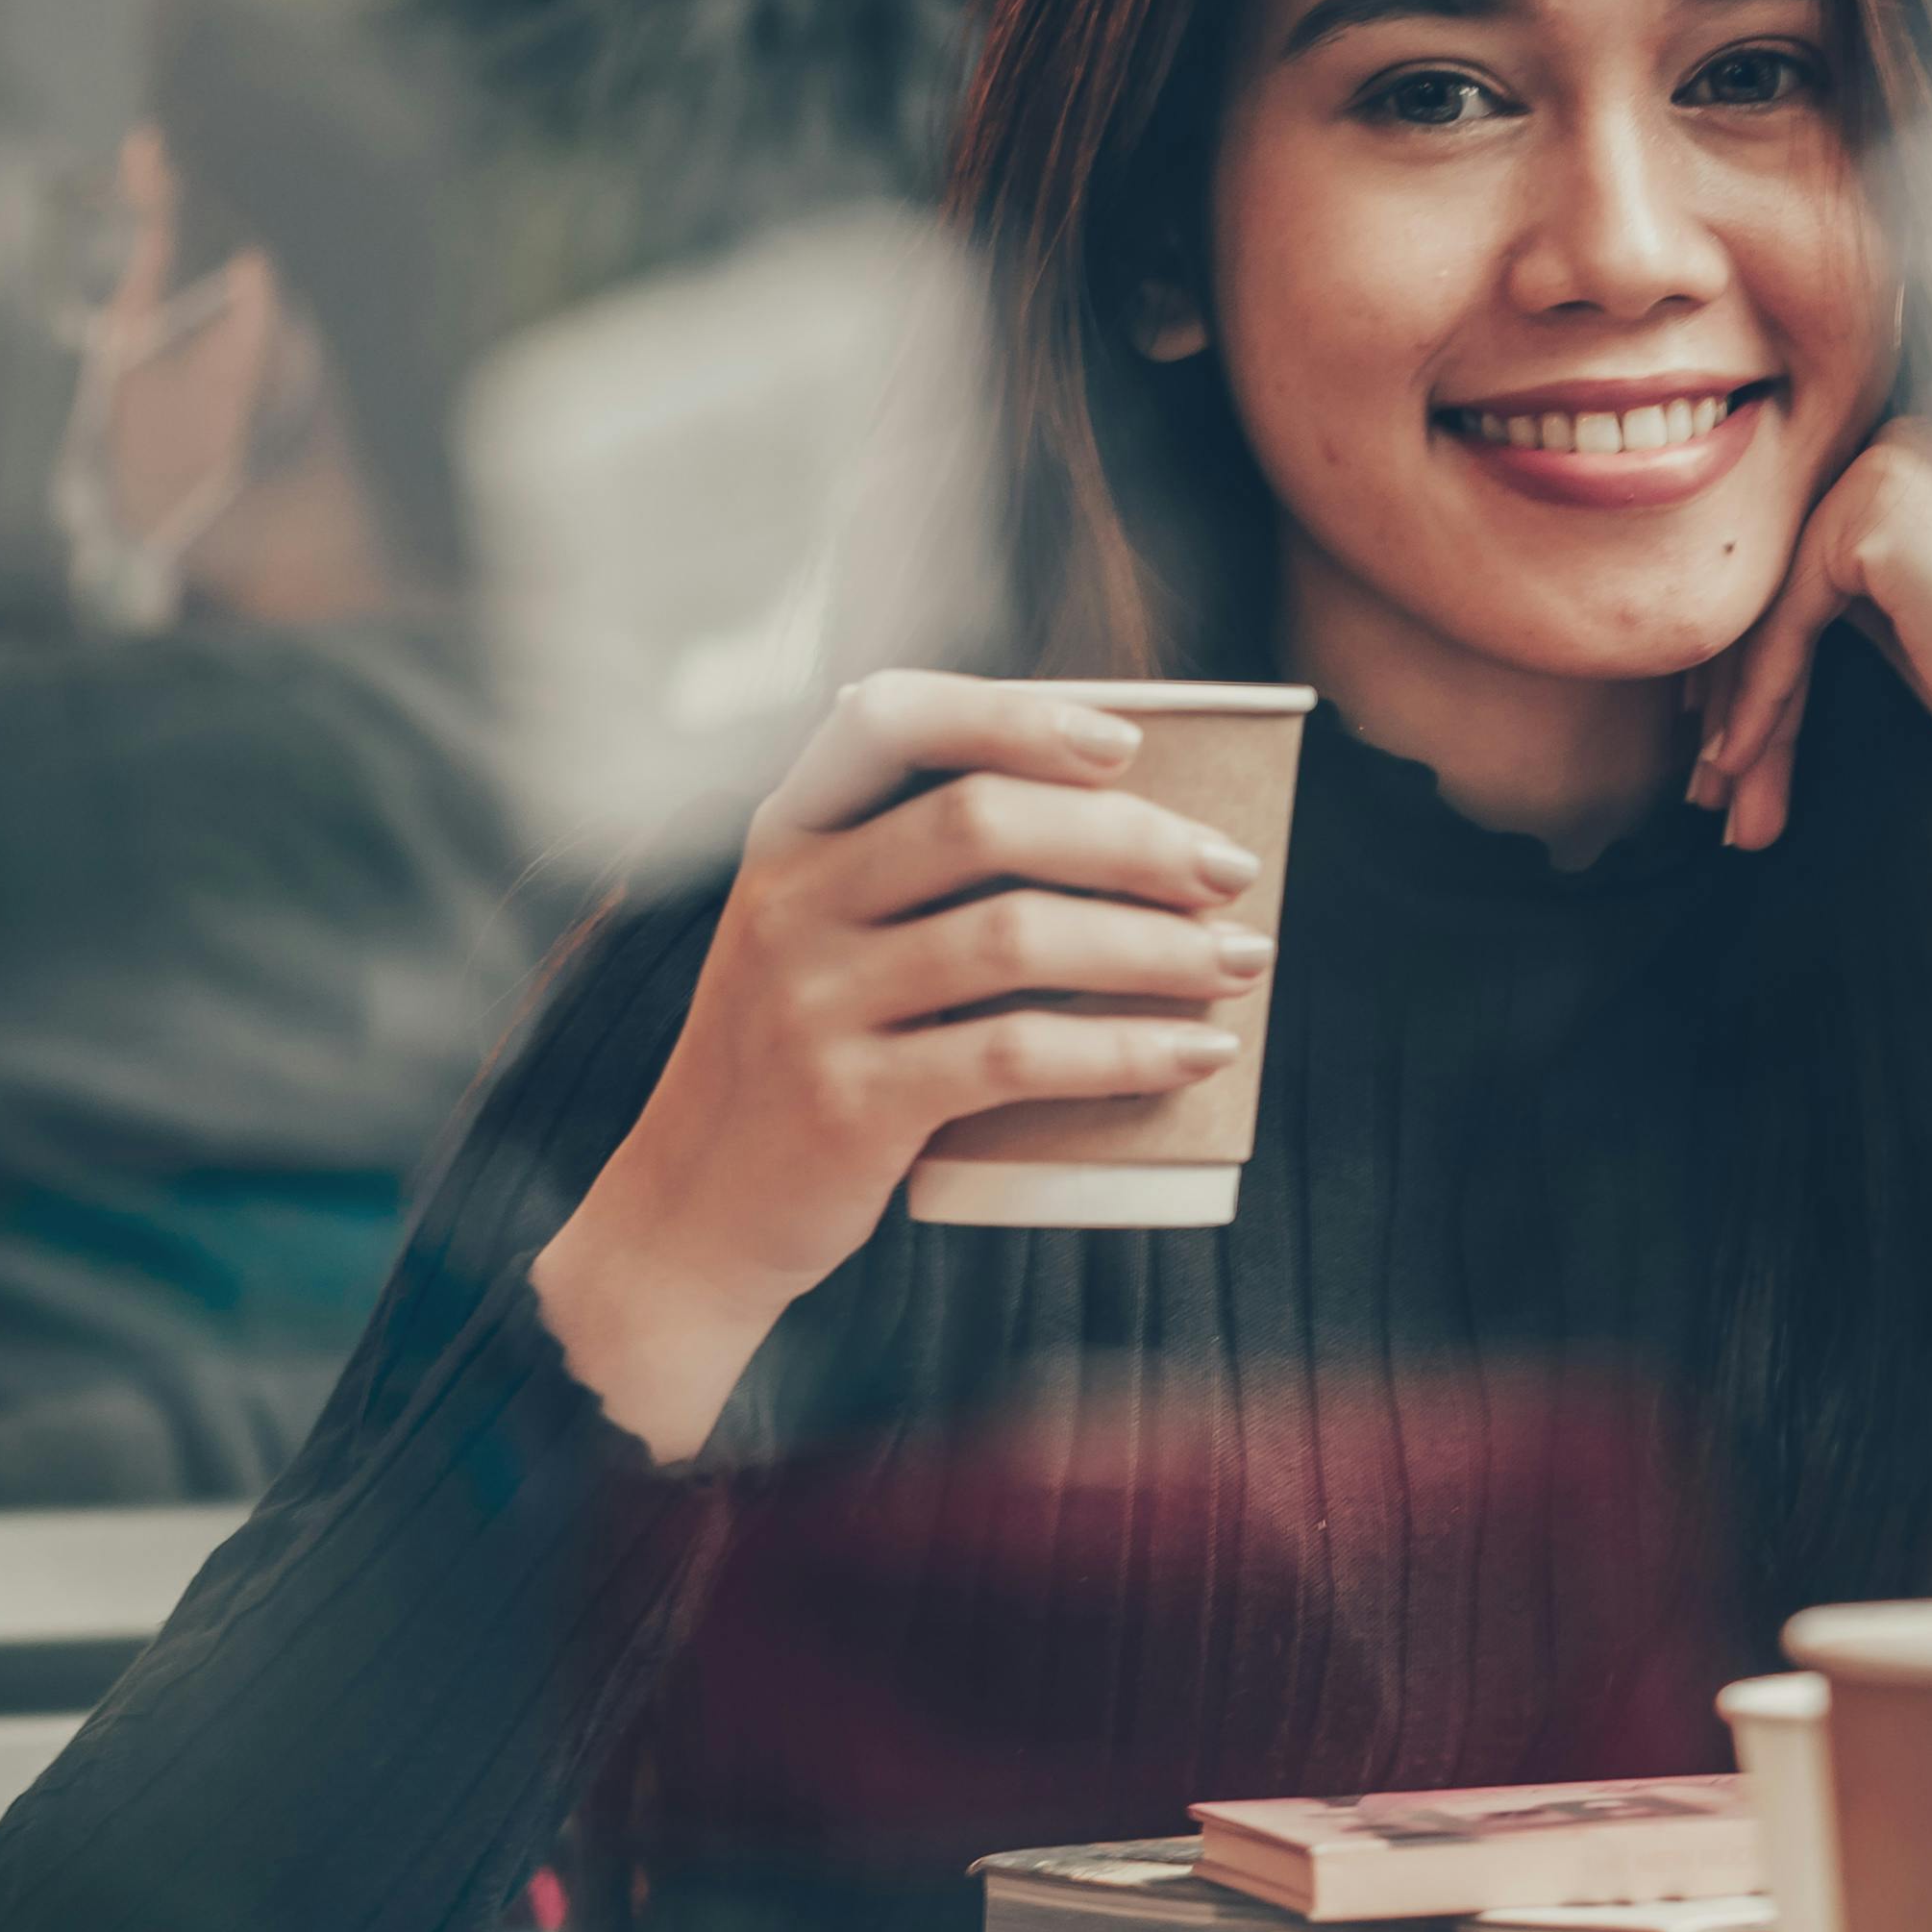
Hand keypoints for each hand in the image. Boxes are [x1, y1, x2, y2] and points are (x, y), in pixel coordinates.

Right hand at [532, 675, 1274, 1461]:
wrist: (692, 1215)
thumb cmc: (800, 1064)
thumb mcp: (819, 945)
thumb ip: (914, 882)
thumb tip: (1125, 842)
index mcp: (787, 837)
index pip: (892, 721)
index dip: (1015, 716)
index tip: (1126, 744)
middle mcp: (790, 902)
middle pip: (982, 822)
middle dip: (1130, 838)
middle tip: (1230, 871)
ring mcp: (812, 1002)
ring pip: (1015, 938)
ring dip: (1153, 946)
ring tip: (1239, 963)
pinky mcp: (849, 1103)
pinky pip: (1015, 1054)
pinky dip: (1126, 1048)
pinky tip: (1195, 1053)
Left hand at [1685, 422, 1931, 877]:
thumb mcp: (1909, 633)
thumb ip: (1841, 605)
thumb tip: (1729, 645)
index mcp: (1910, 466)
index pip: (1796, 570)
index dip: (1750, 668)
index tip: (1722, 751)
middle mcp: (1897, 446)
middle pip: (1774, 584)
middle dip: (1736, 700)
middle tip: (1709, 792)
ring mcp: (1889, 468)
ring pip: (1770, 604)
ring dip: (1743, 714)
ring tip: (1723, 803)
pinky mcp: (1879, 511)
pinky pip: (1786, 615)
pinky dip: (1763, 695)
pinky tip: (1744, 761)